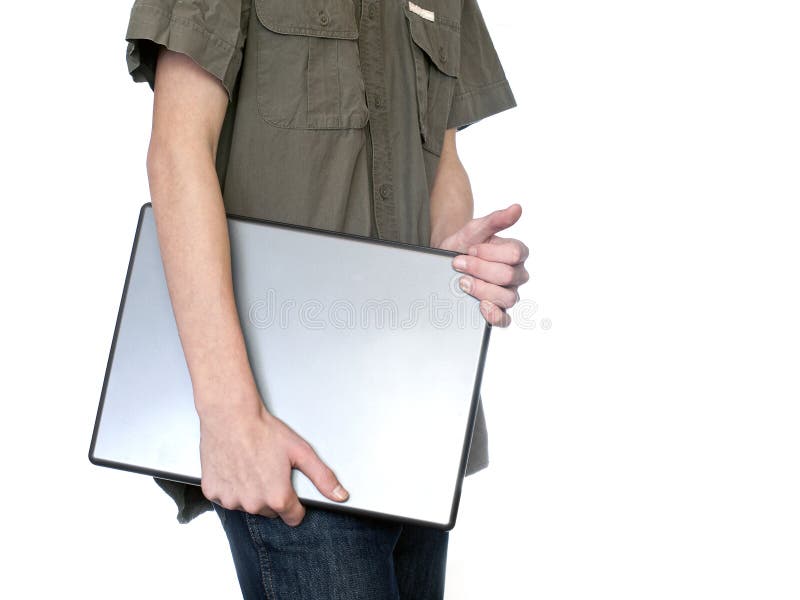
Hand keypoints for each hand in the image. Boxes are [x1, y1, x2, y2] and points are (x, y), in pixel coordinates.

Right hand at [199, 396, 348, 526]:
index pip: (293, 517)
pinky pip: (226, 497)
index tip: (288, 486)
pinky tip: (235, 467)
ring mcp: (231, 500)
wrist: (231, 416)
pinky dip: (230, 487)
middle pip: (270, 512)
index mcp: (277, 498)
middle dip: (272, 495)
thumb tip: (340, 495)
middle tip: (268, 469)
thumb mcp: (301, 451)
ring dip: (250, 492)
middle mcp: (253, 504)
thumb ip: (323, 477)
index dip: (295, 503)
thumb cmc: (263, 430)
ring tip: (251, 465)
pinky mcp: (212, 492)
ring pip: (247, 505)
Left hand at [436, 204, 529, 326]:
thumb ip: (495, 220)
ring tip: (462, 282)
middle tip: (459, 263)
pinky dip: (494, 315)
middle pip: (508, 276)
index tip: (471, 249)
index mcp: (516, 253)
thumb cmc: (464, 244)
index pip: (514, 254)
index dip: (489, 253)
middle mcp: (517, 274)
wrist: (446, 259)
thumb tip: (516, 208)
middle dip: (479, 269)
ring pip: (507, 297)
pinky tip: (481, 307)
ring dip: (482, 289)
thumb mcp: (474, 229)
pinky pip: (504, 319)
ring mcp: (509, 293)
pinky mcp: (499, 310)